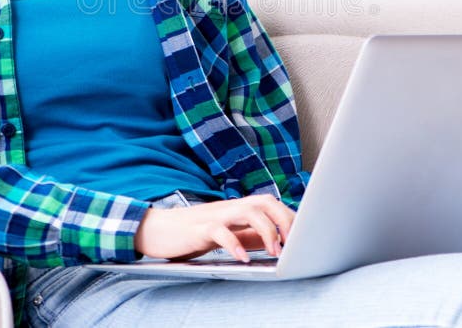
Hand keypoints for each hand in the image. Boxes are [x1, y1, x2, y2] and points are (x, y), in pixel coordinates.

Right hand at [134, 194, 294, 262]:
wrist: (158, 229)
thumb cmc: (194, 233)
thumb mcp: (227, 234)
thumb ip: (249, 235)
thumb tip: (278, 243)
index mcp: (238, 208)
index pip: (271, 204)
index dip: (290, 217)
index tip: (303, 236)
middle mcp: (230, 207)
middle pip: (265, 201)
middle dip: (284, 219)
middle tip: (294, 242)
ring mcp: (215, 215)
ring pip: (248, 211)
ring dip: (266, 230)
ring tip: (275, 251)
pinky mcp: (200, 228)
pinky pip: (220, 231)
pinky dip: (234, 244)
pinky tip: (243, 258)